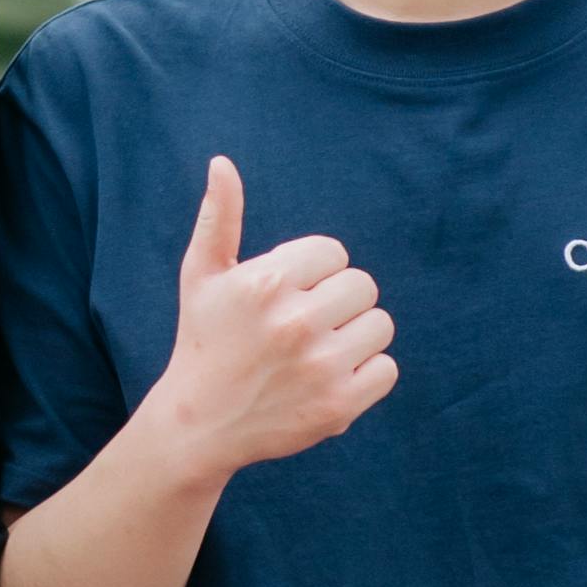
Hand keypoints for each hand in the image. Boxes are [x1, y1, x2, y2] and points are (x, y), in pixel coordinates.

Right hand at [148, 156, 396, 485]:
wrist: (199, 424)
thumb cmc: (205, 340)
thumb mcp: (201, 276)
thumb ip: (219, 217)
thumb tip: (222, 163)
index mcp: (267, 283)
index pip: (334, 253)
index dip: (313, 273)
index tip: (287, 297)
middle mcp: (295, 322)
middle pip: (362, 285)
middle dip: (338, 301)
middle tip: (303, 326)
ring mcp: (320, 366)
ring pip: (380, 325)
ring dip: (356, 336)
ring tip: (318, 351)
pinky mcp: (338, 405)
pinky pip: (387, 369)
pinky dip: (366, 374)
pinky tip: (330, 379)